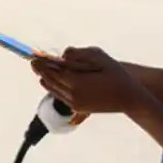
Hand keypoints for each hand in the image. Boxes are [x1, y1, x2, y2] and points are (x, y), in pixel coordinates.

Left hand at [30, 46, 151, 114]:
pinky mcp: (79, 108)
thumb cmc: (116, 75)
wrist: (129, 98)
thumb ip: (80, 54)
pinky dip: (53, 88)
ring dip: (46, 80)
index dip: (43, 65)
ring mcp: (75, 104)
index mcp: (77, 83)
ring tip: (39, 70)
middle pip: (51, 82)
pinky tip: (49, 82)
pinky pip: (60, 97)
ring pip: (54, 91)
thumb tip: (64, 54)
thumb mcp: (100, 58)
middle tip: (33, 62)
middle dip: (41, 71)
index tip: (34, 58)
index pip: (53, 72)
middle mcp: (73, 95)